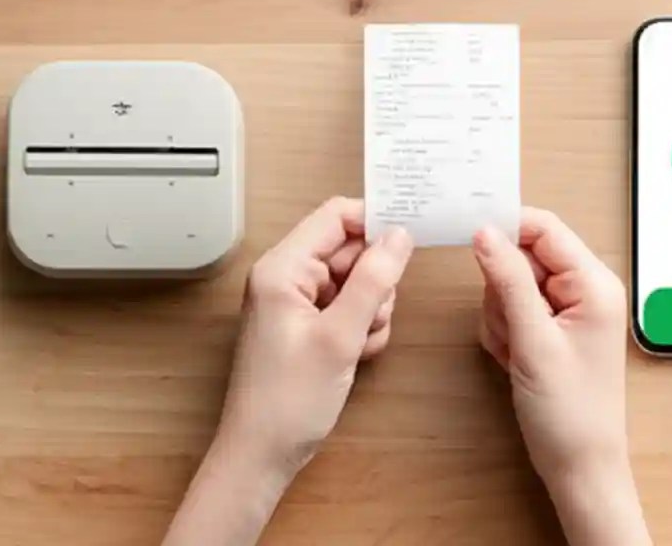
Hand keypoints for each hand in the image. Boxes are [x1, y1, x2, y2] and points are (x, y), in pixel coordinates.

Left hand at [163, 197, 413, 545]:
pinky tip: (354, 357)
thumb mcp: (340, 336)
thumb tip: (401, 235)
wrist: (262, 455)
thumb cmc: (288, 400)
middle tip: (371, 317)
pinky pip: (349, 309)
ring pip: (357, 282)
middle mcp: (287, 277)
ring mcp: (297, 302)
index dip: (375, 223)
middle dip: (374, 282)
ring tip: (357, 345)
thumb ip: (373, 281)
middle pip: (351, 250)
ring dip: (371, 310)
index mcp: (282, 268)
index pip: (337, 216)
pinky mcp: (308, 326)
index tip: (409, 243)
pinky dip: (361, 329)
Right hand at [473, 208, 650, 545]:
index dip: (505, 227)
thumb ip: (508, 281)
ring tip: (517, 354)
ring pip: (511, 284)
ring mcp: (567, 310)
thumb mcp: (533, 342)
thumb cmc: (569, 412)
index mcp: (594, 283)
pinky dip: (504, 333)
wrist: (580, 468)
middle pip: (523, 256)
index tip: (466, 233)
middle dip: (502, 290)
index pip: (544, 228)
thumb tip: (484, 230)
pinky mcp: (551, 329)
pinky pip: (512, 310)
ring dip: (501, 317)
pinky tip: (515, 362)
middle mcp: (585, 289)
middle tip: (510, 330)